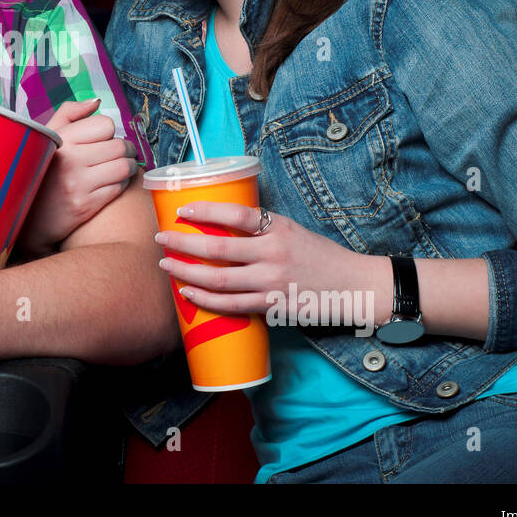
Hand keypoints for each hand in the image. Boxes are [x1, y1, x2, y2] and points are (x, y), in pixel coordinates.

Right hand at [17, 98, 138, 256]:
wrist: (25, 216)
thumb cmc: (38, 170)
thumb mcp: (44, 136)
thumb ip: (69, 113)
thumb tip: (97, 103)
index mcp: (60, 139)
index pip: (105, 125)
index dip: (108, 131)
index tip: (104, 138)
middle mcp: (70, 160)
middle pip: (120, 146)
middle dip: (127, 148)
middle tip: (123, 152)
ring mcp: (78, 185)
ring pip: (124, 167)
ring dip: (129, 165)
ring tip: (122, 166)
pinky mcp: (86, 206)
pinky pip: (119, 188)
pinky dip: (122, 183)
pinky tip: (112, 182)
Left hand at [154, 201, 383, 324]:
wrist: (354, 285)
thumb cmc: (320, 256)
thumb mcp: (293, 231)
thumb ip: (262, 228)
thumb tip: (221, 222)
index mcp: (279, 228)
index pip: (236, 214)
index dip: (205, 210)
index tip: (182, 209)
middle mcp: (274, 254)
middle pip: (218, 249)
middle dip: (184, 243)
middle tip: (162, 238)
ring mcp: (272, 283)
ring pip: (219, 279)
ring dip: (187, 271)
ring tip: (166, 264)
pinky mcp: (272, 306)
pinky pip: (231, 305)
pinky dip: (206, 300)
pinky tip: (188, 292)